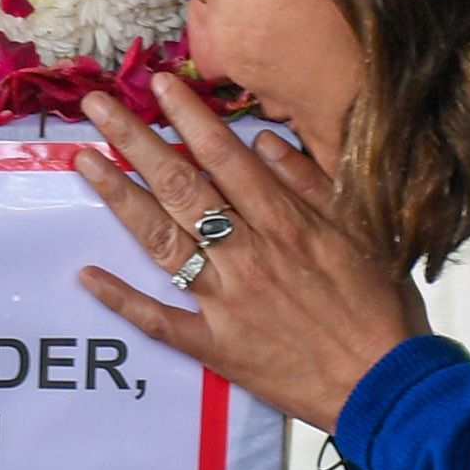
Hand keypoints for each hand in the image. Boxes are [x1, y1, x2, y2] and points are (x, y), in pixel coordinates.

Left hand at [74, 72, 423, 427]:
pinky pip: (159, 320)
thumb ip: (310, 184)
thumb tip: (265, 140)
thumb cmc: (379, 308)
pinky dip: (121, 299)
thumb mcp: (360, 232)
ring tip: (84, 162)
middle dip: (135, 141)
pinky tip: (87, 276)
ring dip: (119, 199)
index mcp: (285, 223)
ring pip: (162, 240)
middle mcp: (248, 254)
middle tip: (96, 107)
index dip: (188, 117)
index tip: (157, 84)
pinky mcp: (216, 346)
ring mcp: (226, 301)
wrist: (385, 385)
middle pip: (181, 187)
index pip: (224, 156)